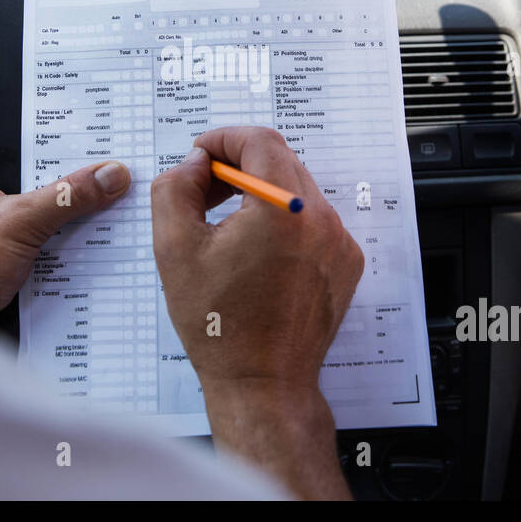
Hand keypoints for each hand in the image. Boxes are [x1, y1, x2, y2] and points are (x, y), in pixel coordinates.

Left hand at [0, 160, 130, 324]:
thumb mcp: (17, 221)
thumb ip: (65, 196)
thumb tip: (108, 175)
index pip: (29, 161)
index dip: (66, 158)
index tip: (105, 156)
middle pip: (46, 200)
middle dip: (78, 203)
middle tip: (118, 194)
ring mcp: (1, 251)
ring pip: (52, 237)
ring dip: (76, 241)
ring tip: (113, 232)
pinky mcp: (13, 282)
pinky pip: (52, 268)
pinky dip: (70, 271)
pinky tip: (94, 268)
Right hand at [150, 127, 362, 498]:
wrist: (263, 383)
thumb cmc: (219, 325)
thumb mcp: (174, 249)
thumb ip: (176, 189)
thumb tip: (195, 164)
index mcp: (282, 209)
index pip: (259, 141)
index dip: (224, 138)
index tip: (201, 153)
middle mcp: (321, 219)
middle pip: (281, 161)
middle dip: (239, 165)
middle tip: (206, 187)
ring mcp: (339, 242)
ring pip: (298, 190)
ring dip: (263, 193)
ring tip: (227, 224)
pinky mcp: (346, 263)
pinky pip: (314, 221)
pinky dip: (285, 220)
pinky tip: (256, 251)